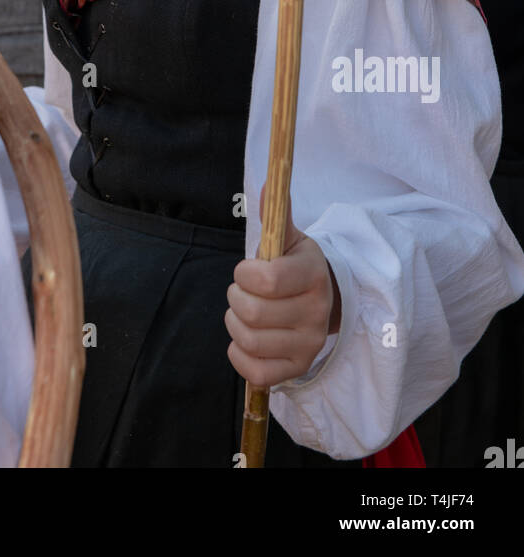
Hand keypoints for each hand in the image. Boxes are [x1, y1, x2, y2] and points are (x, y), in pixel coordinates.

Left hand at [225, 185, 340, 387]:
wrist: (321, 301)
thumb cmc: (294, 266)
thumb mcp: (289, 239)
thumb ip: (276, 215)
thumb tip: (266, 185)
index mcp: (313, 275)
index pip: (267, 280)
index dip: (244, 274)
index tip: (246, 270)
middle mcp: (316, 312)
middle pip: (251, 312)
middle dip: (235, 297)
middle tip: (243, 291)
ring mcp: (309, 344)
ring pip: (248, 340)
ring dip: (234, 323)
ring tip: (244, 312)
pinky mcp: (297, 368)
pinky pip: (255, 371)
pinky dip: (239, 354)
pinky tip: (247, 338)